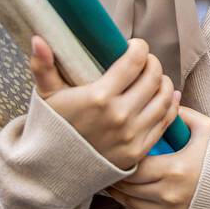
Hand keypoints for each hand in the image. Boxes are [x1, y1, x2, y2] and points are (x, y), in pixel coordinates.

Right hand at [27, 35, 181, 171]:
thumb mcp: (46, 96)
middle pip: (153, 77)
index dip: (140, 48)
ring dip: (164, 82)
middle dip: (153, 63)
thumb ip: (43, 66)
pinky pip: (165, 122)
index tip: (135, 46)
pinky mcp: (139, 151)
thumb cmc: (51, 128)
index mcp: (99, 97)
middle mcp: (120, 115)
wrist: (54, 171)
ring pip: (164, 98)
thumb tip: (38, 38)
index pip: (134, 62)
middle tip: (146, 60)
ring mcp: (132, 135)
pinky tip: (168, 95)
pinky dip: (171, 105)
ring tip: (156, 77)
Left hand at [106, 106, 209, 208]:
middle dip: (116, 175)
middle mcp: (169, 195)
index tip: (116, 148)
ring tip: (114, 179)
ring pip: (131, 204)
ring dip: (121, 192)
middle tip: (108, 163)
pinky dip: (134, 204)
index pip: (134, 166)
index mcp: (175, 169)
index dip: (122, 158)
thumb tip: (162, 100)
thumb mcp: (208, 129)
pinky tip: (131, 194)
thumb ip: (180, 114)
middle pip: (127, 187)